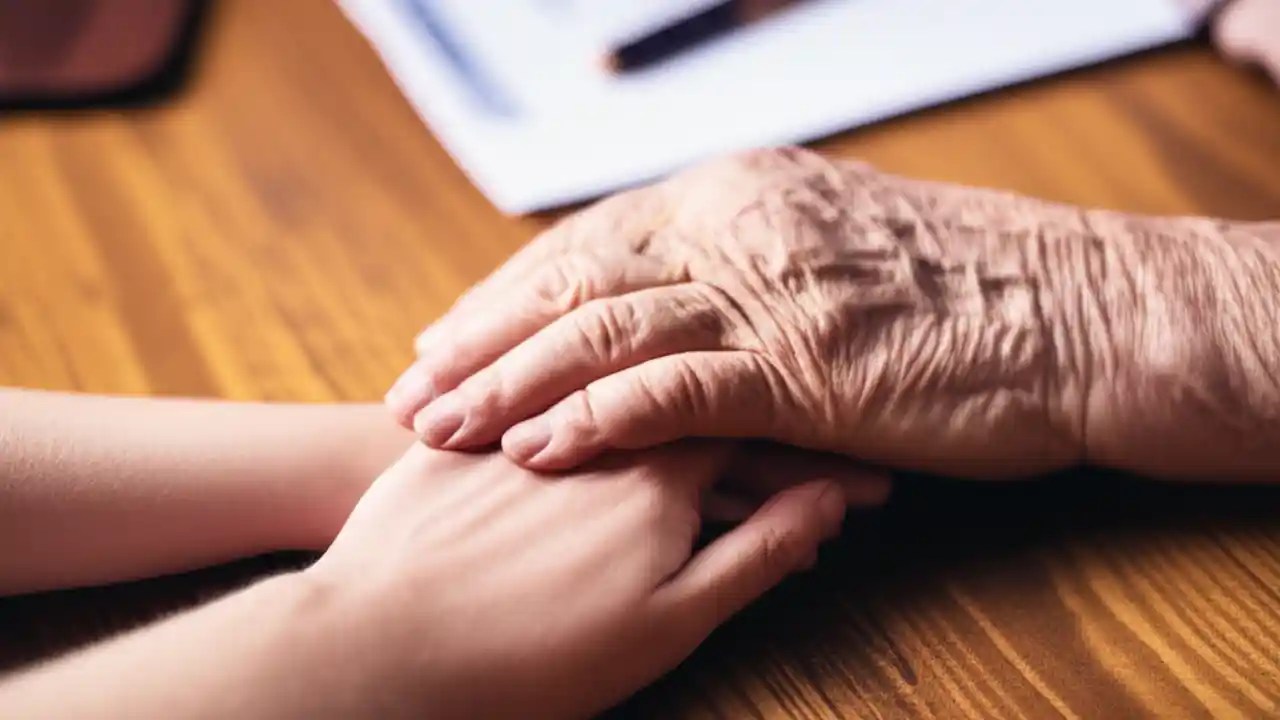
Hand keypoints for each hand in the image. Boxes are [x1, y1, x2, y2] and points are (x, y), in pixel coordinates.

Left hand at [302, 442, 872, 718]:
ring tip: (692, 447)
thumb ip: (754, 552)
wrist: (377, 651)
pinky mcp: (464, 430)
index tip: (845, 469)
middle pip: (686, 400)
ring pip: (611, 397)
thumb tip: (828, 501)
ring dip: (660, 414)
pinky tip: (577, 434)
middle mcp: (596, 421)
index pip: (750, 429)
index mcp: (657, 468)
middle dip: (742, 426)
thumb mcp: (667, 623)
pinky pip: (534, 405)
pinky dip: (570, 420)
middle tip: (788, 452)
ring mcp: (527, 417)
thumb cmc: (536, 656)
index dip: (801, 450)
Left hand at [387, 147, 1089, 477]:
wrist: (1080, 316)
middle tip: (415, 388)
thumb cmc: (962, 296)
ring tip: (442, 424)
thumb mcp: (834, 250)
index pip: (590, 242)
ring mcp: (767, 288)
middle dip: (483, 339)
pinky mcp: (803, 359)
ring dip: (513, 381)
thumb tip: (679, 296)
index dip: (510, 295)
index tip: (450, 334)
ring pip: (605, 330)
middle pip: (575, 280)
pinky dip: (598, 418)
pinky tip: (537, 447)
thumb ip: (748, 263)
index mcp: (737, 194)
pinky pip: (674, 387)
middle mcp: (736, 226)